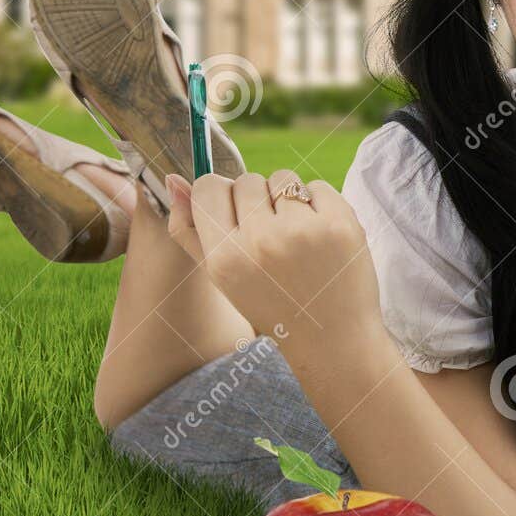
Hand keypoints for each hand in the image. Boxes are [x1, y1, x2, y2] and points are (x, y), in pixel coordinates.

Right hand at [163, 169, 383, 347]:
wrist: (333, 337)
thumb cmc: (273, 304)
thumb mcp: (222, 278)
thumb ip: (190, 230)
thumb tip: (174, 178)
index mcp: (226, 258)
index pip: (208, 188)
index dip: (221, 195)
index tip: (234, 212)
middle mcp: (262, 242)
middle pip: (246, 180)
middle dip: (256, 200)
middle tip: (271, 236)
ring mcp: (305, 231)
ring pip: (282, 179)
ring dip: (287, 198)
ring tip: (296, 235)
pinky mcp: (341, 224)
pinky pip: (317, 186)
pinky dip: (319, 204)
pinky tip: (322, 237)